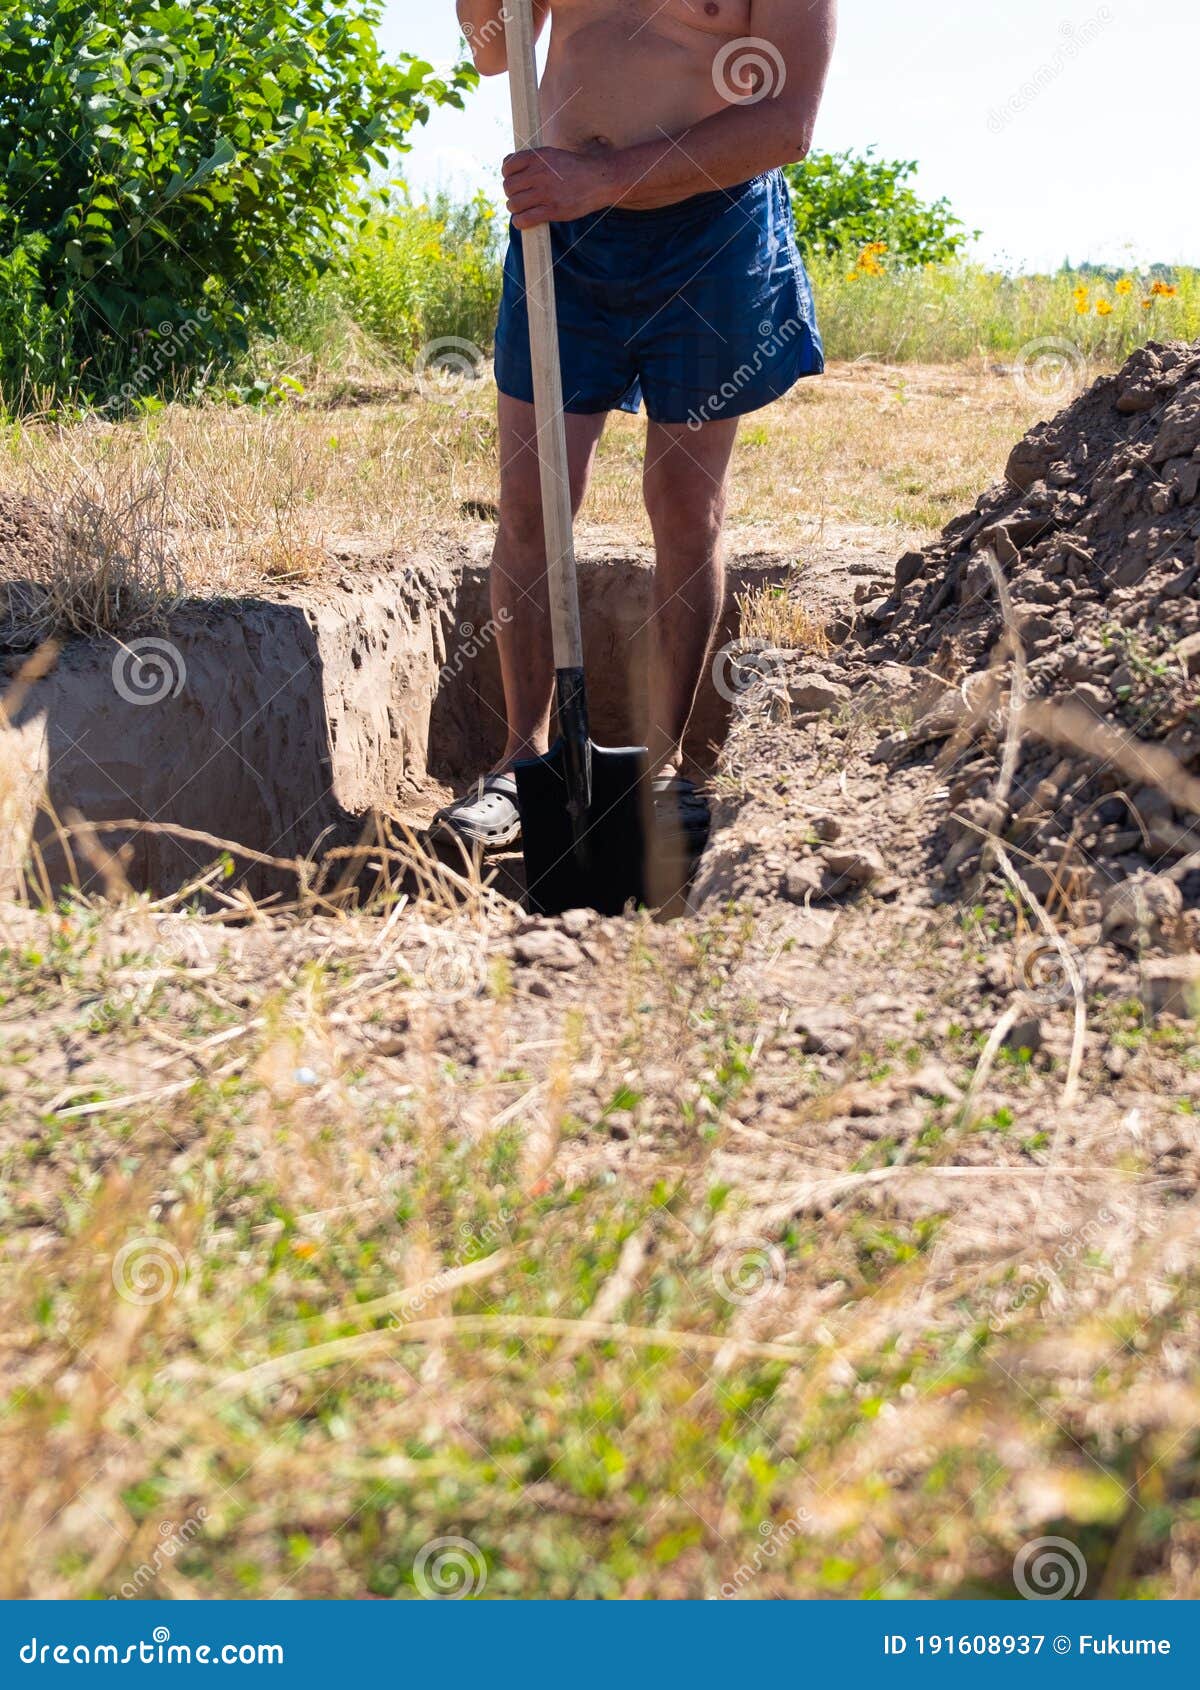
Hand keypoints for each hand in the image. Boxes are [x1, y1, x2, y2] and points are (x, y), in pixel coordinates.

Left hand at [502, 147, 621, 226]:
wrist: (599, 179)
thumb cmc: (574, 169)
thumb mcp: (553, 155)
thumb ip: (533, 161)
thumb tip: (509, 169)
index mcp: (538, 157)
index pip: (507, 166)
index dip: (507, 175)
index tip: (514, 181)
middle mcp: (539, 173)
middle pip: (508, 187)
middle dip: (511, 193)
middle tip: (519, 197)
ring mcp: (546, 193)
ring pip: (514, 204)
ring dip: (515, 209)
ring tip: (522, 209)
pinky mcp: (553, 210)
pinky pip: (525, 219)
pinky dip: (520, 222)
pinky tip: (523, 221)